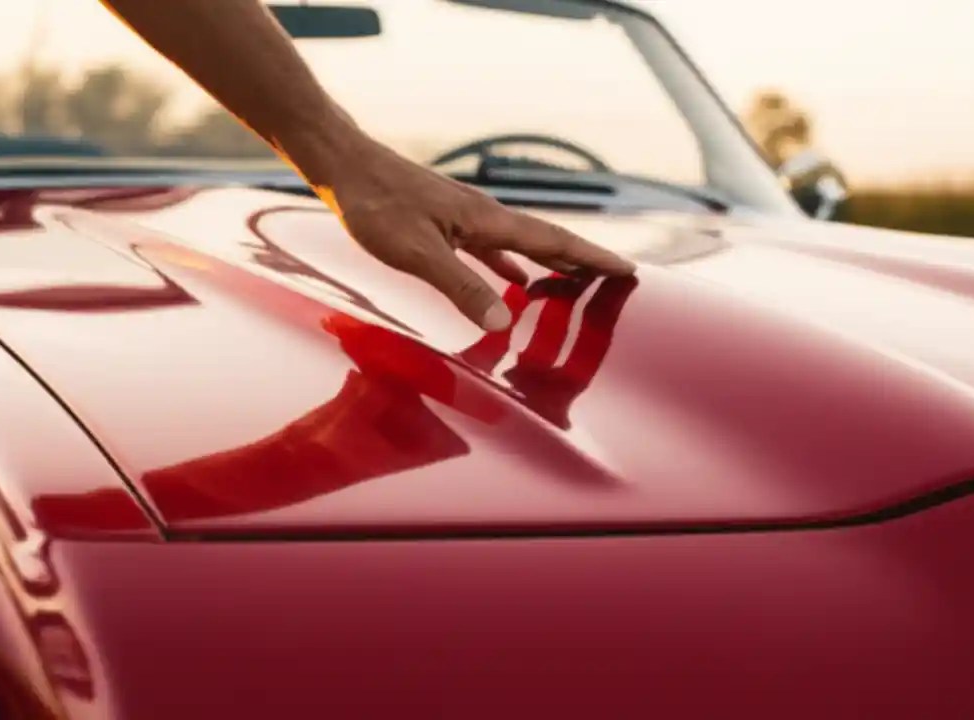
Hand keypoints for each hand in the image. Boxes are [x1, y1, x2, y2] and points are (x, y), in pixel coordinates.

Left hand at [319, 140, 635, 330]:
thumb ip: (463, 287)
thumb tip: (506, 321)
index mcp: (487, 221)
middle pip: (545, 241)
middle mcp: (484, 217)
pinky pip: (491, 249)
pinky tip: (514, 281)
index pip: (552, 241)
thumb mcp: (419, 254)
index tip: (628, 270)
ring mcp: (465, 219)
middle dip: (581, 261)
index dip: (590, 258)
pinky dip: (511, 265)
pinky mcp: (444, 223)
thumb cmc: (378, 206)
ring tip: (576, 283)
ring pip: (520, 245)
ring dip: (550, 263)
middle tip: (617, 277)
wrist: (346, 166)